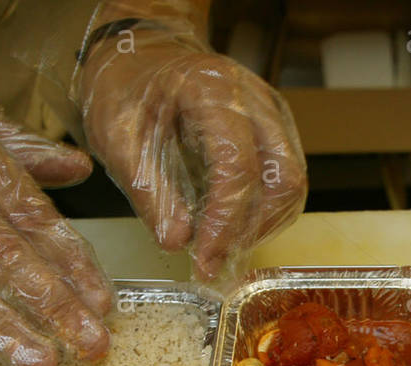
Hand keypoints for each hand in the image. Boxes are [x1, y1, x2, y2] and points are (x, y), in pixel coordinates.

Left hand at [77, 26, 305, 282]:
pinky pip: (287, 180)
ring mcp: (273, 112)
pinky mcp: (277, 129)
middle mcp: (255, 98)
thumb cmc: (126, 92)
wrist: (140, 59)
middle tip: (214, 261)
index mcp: (212, 90)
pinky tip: (232, 228)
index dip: (226, 221)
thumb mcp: (118, 138)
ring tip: (221, 248)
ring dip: (262, 225)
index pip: (239, 166)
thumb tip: (177, 242)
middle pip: (283, 178)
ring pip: (292, 184)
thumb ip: (148, 190)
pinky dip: (265, 213)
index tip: (206, 260)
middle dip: (251, 229)